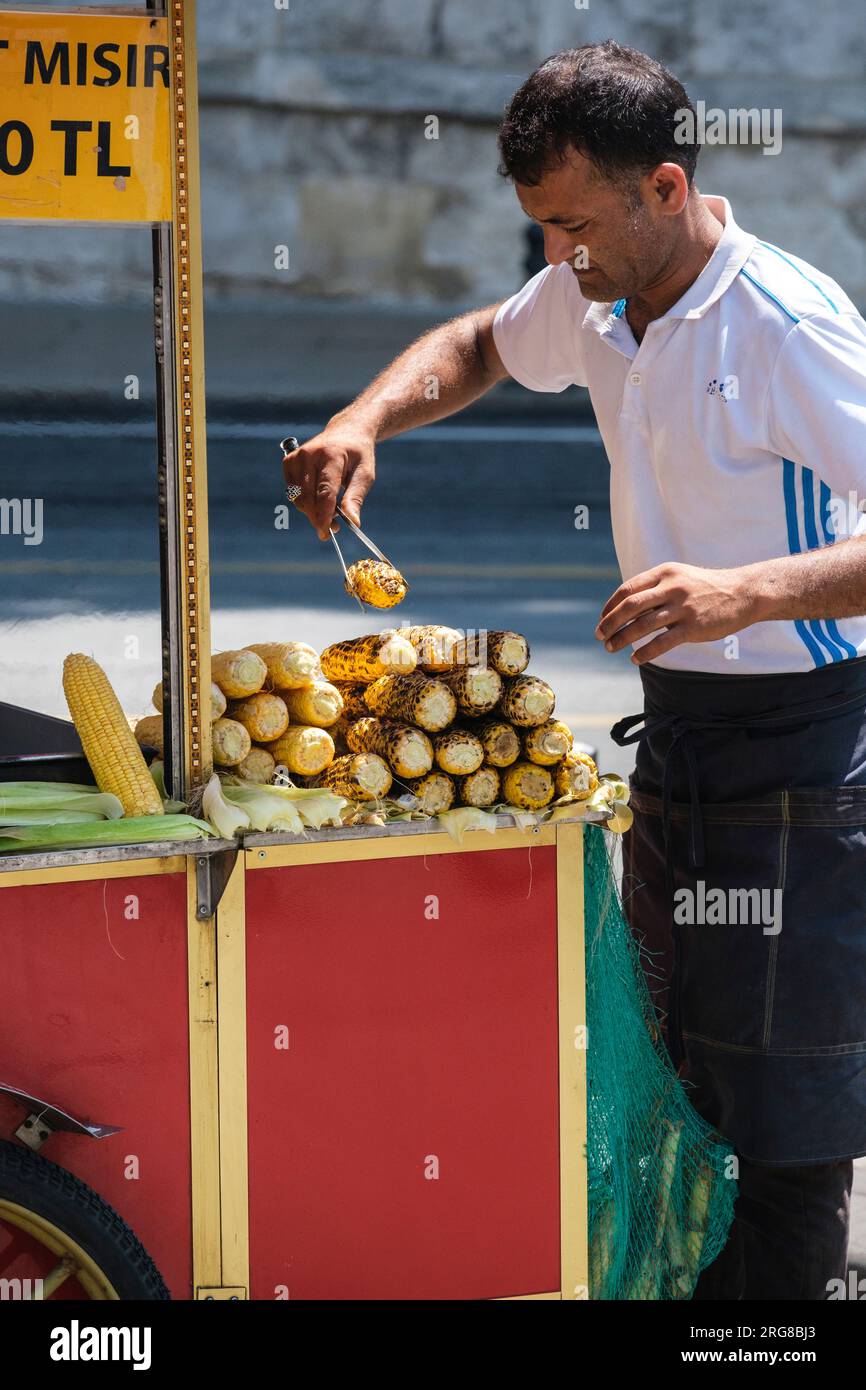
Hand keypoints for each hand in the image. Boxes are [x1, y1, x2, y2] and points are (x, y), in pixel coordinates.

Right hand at [282, 424, 375, 539]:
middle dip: (318, 518)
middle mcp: (309, 454)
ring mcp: (296, 457)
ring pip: (298, 498)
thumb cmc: (358, 455)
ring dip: (311, 512)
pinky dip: (304, 502)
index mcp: (331, 455)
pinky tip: (318, 500)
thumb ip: (356, 498)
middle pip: (308, 498)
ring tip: (330, 515)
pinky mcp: (288, 462)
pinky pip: (293, 493)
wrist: (346, 432)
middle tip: (334, 528)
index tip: (326, 533)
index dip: (324, 515)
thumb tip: (353, 523)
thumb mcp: (365, 475)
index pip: (324, 491)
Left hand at [595, 561, 759, 664]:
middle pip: (630, 606)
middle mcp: (671, 588)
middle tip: (599, 636)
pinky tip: (635, 658)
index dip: (610, 606)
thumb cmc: (706, 588)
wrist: (743, 593)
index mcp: (665, 573)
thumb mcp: (680, 578)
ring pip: (642, 625)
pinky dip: (645, 652)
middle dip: (610, 623)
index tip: (602, 618)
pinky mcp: (693, 627)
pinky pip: (662, 642)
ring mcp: (683, 607)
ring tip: (611, 648)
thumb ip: (656, 589)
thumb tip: (627, 606)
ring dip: (622, 638)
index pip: (628, 589)